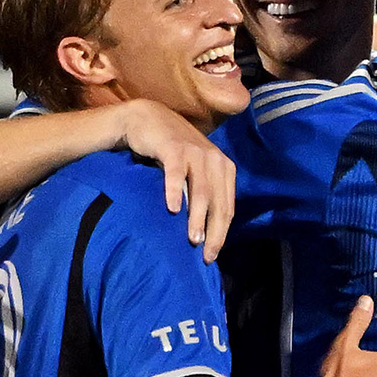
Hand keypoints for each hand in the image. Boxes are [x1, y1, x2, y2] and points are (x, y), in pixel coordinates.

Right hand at [116, 100, 235, 260]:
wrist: (149, 120)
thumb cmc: (172, 154)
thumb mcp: (195, 173)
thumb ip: (204, 194)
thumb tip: (206, 234)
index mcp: (224, 168)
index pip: (227, 208)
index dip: (221, 234)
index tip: (211, 256)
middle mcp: (214, 160)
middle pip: (218, 203)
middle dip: (213, 231)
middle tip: (204, 254)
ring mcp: (195, 152)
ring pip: (201, 191)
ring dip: (197, 217)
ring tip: (192, 239)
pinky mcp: (174, 147)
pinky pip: (176, 173)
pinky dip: (174, 191)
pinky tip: (172, 210)